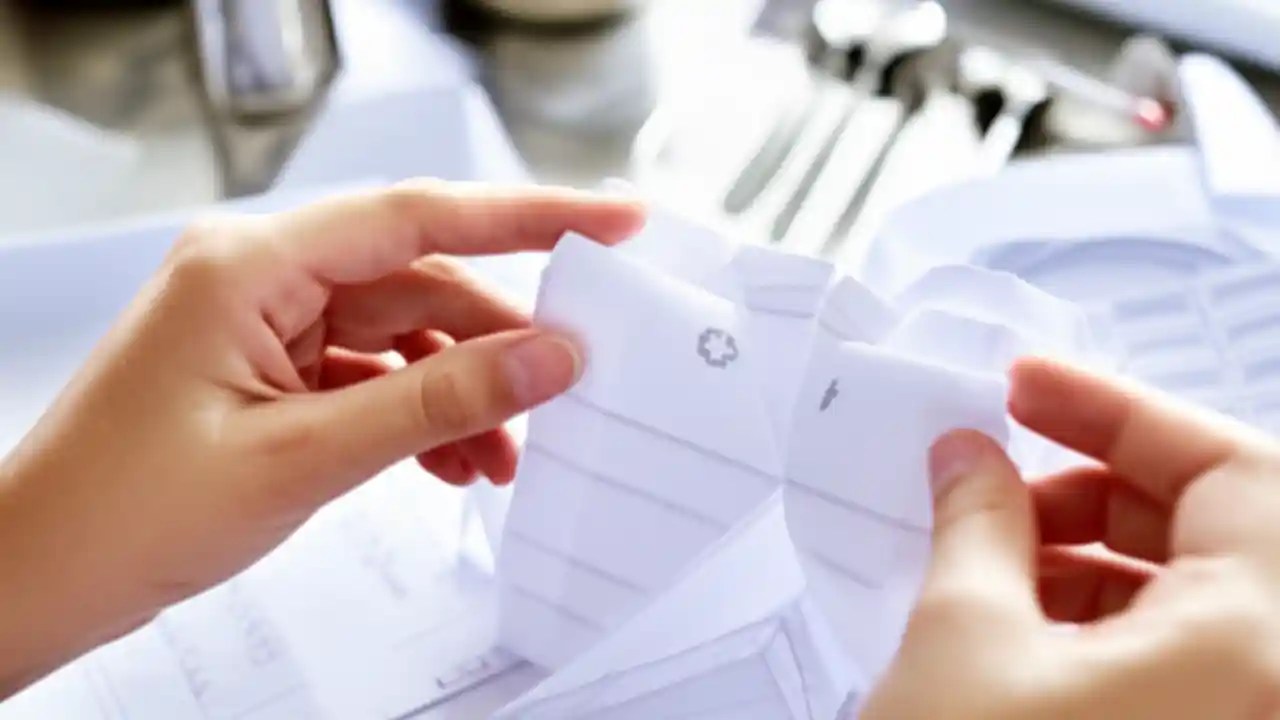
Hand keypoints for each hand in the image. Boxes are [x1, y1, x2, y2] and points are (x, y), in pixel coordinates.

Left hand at [0, 182, 645, 694]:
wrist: (36, 578)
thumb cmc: (121, 513)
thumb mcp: (303, 457)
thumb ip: (436, 401)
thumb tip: (544, 358)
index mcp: (251, 265)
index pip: (417, 216)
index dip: (528, 216)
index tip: (607, 222)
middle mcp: (260, 277)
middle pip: (419, 281)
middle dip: (497, 340)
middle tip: (570, 379)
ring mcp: (264, 323)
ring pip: (403, 334)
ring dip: (461, 391)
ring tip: (505, 453)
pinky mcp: (269, 368)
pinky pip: (371, 373)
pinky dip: (419, 414)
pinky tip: (453, 460)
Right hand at [860, 358, 1279, 719]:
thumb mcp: (961, 635)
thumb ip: (977, 519)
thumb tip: (970, 457)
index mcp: (1247, 644)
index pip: (1234, 469)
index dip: (1119, 410)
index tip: (1027, 387)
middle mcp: (1271, 685)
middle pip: (1217, 526)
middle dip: (1092, 489)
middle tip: (994, 479)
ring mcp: (1239, 715)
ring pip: (1196, 593)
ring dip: (1089, 555)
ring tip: (986, 560)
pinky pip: (1181, 656)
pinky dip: (1103, 621)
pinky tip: (1013, 620)